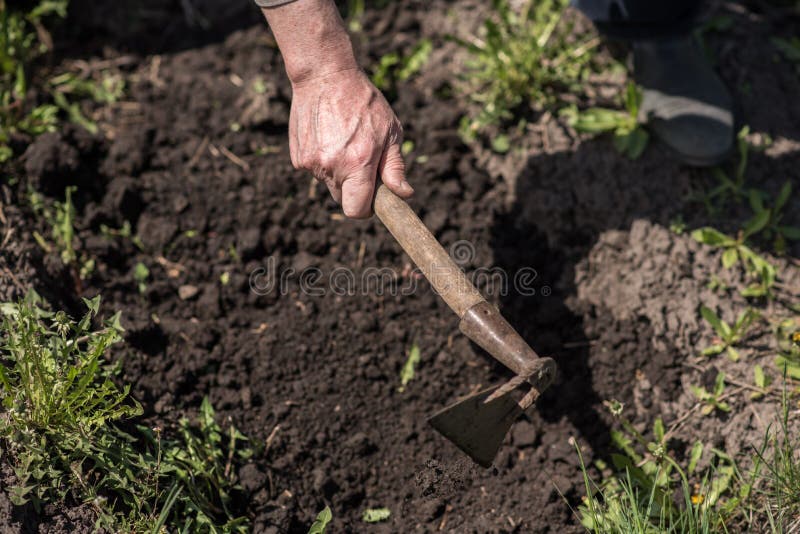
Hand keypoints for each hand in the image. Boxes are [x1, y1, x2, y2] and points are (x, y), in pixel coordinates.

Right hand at [288, 69, 412, 217]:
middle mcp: (332, 166)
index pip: (356, 210)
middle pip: (342, 199)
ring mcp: (311, 163)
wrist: (324, 76)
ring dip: (337, 172)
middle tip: (360, 163)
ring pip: (328, 184)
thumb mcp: (390, 131)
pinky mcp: (298, 157)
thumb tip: (404, 194)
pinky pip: (315, 171)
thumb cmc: (364, 102)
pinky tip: (328, 137)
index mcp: (358, 163)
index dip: (366, 209)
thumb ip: (395, 167)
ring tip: (343, 140)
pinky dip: (322, 161)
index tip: (371, 200)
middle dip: (353, 189)